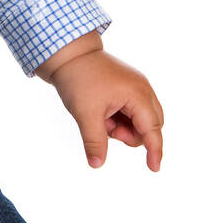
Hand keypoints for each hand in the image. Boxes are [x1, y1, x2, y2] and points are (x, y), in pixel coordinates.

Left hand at [46, 48, 163, 170]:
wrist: (67, 54)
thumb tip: (96, 164)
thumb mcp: (85, 114)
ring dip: (120, 127)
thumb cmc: (78, 80)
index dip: (155, 150)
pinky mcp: (126, 87)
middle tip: (107, 129)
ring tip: (99, 118)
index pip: (152, 129)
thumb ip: (94, 141)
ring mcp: (135, 87)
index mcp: (138, 94)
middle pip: (148, 126)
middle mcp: (142, 89)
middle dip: (128, 135)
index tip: (154, 168)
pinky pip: (129, 111)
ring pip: (137, 120)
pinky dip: (116, 118)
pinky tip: (100, 112)